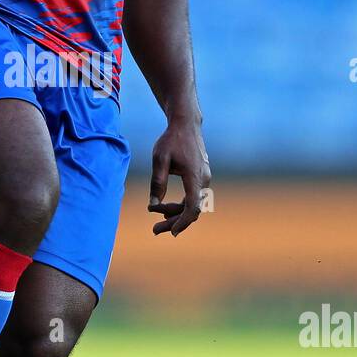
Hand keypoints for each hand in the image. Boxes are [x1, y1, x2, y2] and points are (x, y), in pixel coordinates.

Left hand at [148, 117, 210, 236]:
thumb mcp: (160, 159)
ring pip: (192, 205)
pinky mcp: (200, 178)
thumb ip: (157, 182)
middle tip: (154, 230)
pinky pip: (192, 197)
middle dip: (174, 222)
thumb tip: (153, 205)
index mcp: (194, 176)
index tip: (172, 232)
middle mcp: (203, 180)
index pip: (192, 207)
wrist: (185, 124)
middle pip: (192, 210)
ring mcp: (204, 179)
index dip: (183, 222)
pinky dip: (180, 205)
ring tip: (156, 219)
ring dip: (175, 214)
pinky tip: (165, 209)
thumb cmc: (171, 140)